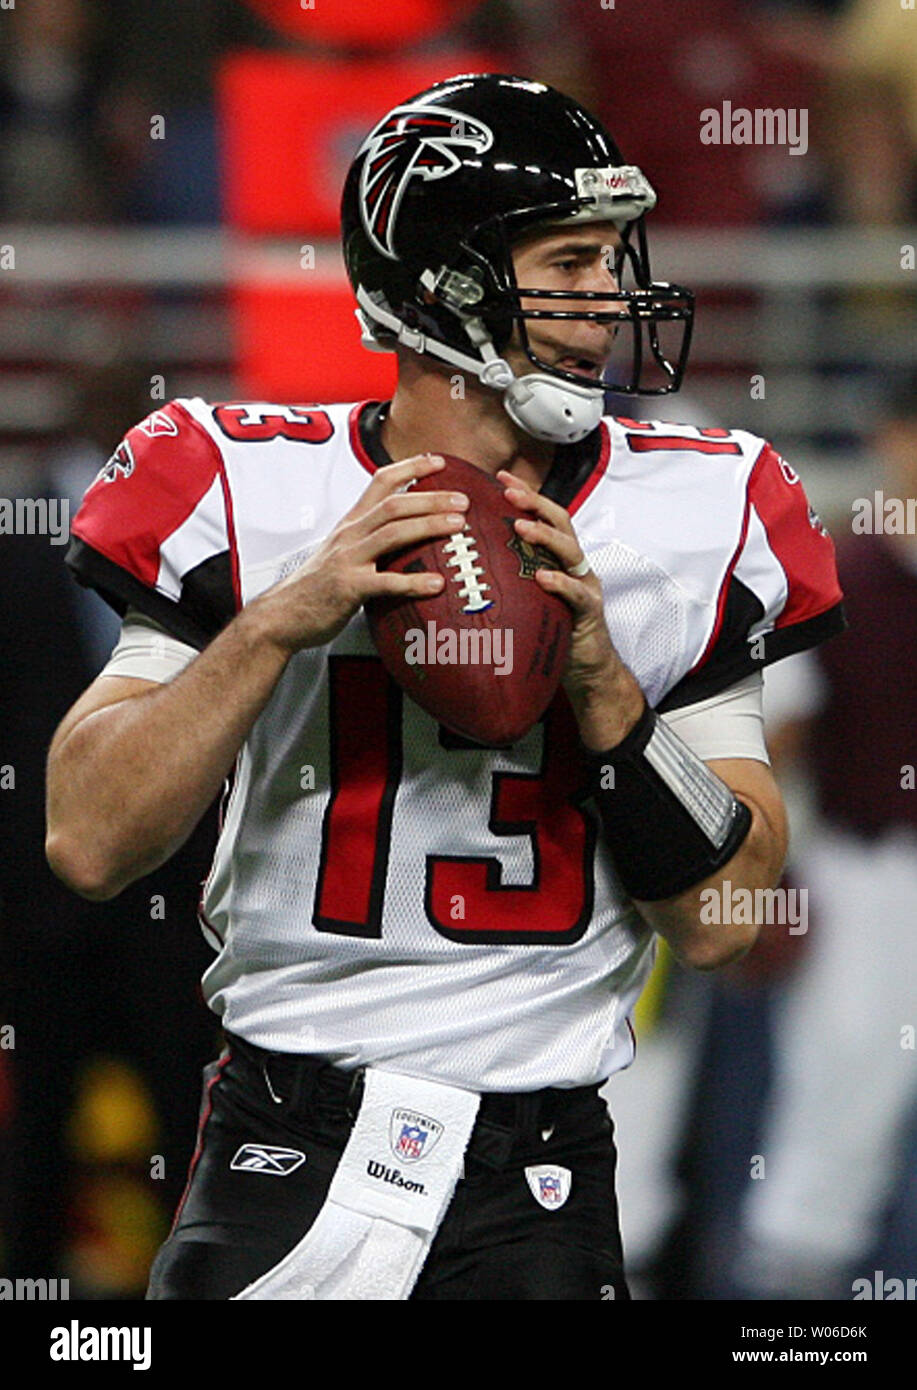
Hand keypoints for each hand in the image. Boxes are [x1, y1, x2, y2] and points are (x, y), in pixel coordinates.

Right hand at [249, 454, 467, 655]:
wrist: (282, 616)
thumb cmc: (317, 587)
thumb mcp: (342, 552)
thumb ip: (370, 540)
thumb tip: (408, 536)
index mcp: (351, 523)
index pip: (381, 482)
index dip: (411, 467)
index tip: (439, 461)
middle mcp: (350, 535)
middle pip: (395, 504)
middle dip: (432, 498)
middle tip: (463, 499)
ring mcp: (348, 560)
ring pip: (393, 533)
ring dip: (429, 526)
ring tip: (458, 526)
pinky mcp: (348, 588)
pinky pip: (385, 582)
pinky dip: (413, 582)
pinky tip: (436, 584)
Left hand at [497, 470, 644, 748]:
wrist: (586, 672)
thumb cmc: (551, 633)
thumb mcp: (527, 600)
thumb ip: (509, 579)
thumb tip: (465, 567)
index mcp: (560, 559)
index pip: (545, 517)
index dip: (526, 495)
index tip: (499, 477)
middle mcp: (575, 566)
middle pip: (560, 522)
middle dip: (534, 503)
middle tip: (507, 490)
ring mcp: (585, 587)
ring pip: (570, 551)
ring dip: (544, 536)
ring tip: (520, 527)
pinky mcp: (590, 612)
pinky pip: (577, 593)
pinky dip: (560, 583)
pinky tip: (542, 577)